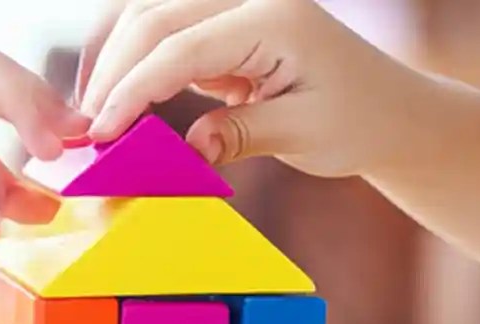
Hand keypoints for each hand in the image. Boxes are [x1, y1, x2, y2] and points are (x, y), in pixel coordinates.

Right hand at [79, 0, 425, 177]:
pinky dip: (135, 64)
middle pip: (152, 17)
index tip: (102, 134)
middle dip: (112, 72)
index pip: (180, 45)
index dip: (133, 89)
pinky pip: (164, 34)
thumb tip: (185, 152)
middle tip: (87, 130)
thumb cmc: (360, 121)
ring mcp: (236, 7)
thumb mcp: (304, 134)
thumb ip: (240, 136)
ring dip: (114, 60)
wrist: (391, 112)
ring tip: (96, 115)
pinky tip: (118, 101)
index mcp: (275, 17)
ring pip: (148, 16)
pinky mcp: (225, 26)